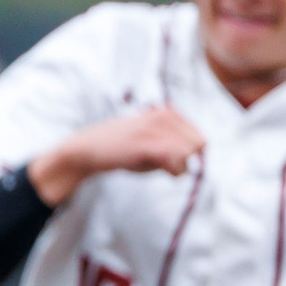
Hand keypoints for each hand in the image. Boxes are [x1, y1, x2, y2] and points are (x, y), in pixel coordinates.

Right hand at [29, 105, 205, 204]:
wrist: (87, 150)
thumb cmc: (118, 148)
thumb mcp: (146, 137)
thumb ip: (169, 142)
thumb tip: (192, 161)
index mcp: (165, 113)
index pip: (197, 136)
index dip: (190, 152)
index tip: (174, 160)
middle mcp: (163, 117)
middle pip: (198, 144)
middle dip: (187, 158)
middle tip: (167, 166)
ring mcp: (155, 130)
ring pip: (189, 153)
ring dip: (179, 166)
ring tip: (163, 169)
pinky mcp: (148, 145)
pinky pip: (176, 161)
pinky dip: (174, 172)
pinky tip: (165, 173)